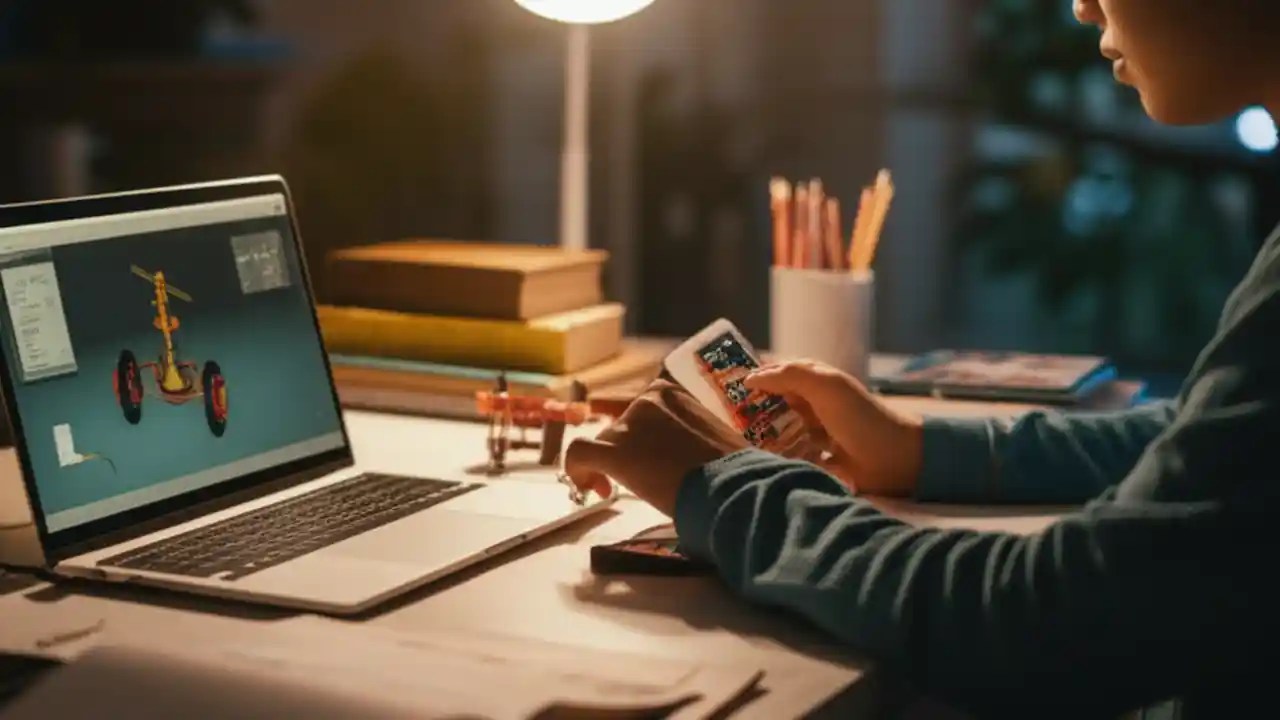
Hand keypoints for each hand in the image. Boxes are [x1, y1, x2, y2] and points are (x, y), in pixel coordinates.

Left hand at [563, 379, 749, 516]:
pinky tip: (588, 488)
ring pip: (604, 442)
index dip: (640, 436)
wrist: (732, 486)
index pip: (644, 411)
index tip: (648, 460)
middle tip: (638, 480)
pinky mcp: (614, 451)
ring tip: (611, 489)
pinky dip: (576, 469)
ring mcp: (629, 425)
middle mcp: (647, 401)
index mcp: (671, 393)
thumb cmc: (732, 468)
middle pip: (623, 427)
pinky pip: (579, 453)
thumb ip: (688, 436)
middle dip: (626, 453)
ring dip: (607, 465)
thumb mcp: (712, 436)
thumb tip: (682, 457)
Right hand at [744, 361, 923, 495]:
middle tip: (728, 420)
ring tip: (740, 444)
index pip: (776, 373)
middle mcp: (812, 405)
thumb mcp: (824, 385)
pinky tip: (761, 462)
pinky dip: (776, 457)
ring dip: (762, 436)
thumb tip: (749, 379)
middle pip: (772, 403)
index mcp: (814, 381)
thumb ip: (788, 375)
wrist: (895, 460)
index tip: (725, 387)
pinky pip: (789, 456)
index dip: (753, 377)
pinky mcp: (817, 460)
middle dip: (752, 410)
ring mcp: (814, 433)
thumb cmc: (860, 417)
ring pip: (777, 431)